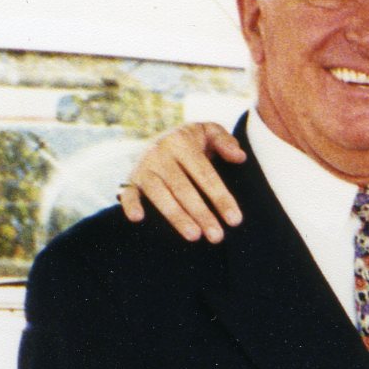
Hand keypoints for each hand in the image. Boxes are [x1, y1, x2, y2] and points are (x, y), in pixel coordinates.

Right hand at [117, 121, 244, 241]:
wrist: (161, 140)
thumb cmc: (193, 142)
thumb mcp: (209, 132)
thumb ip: (225, 141)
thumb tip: (239, 156)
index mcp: (181, 141)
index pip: (204, 173)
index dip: (220, 197)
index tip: (235, 220)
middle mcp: (160, 153)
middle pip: (183, 187)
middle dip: (201, 213)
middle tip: (217, 237)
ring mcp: (144, 167)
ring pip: (159, 194)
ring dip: (176, 216)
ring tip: (194, 236)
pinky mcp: (131, 180)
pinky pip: (128, 193)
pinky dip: (130, 204)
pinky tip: (137, 219)